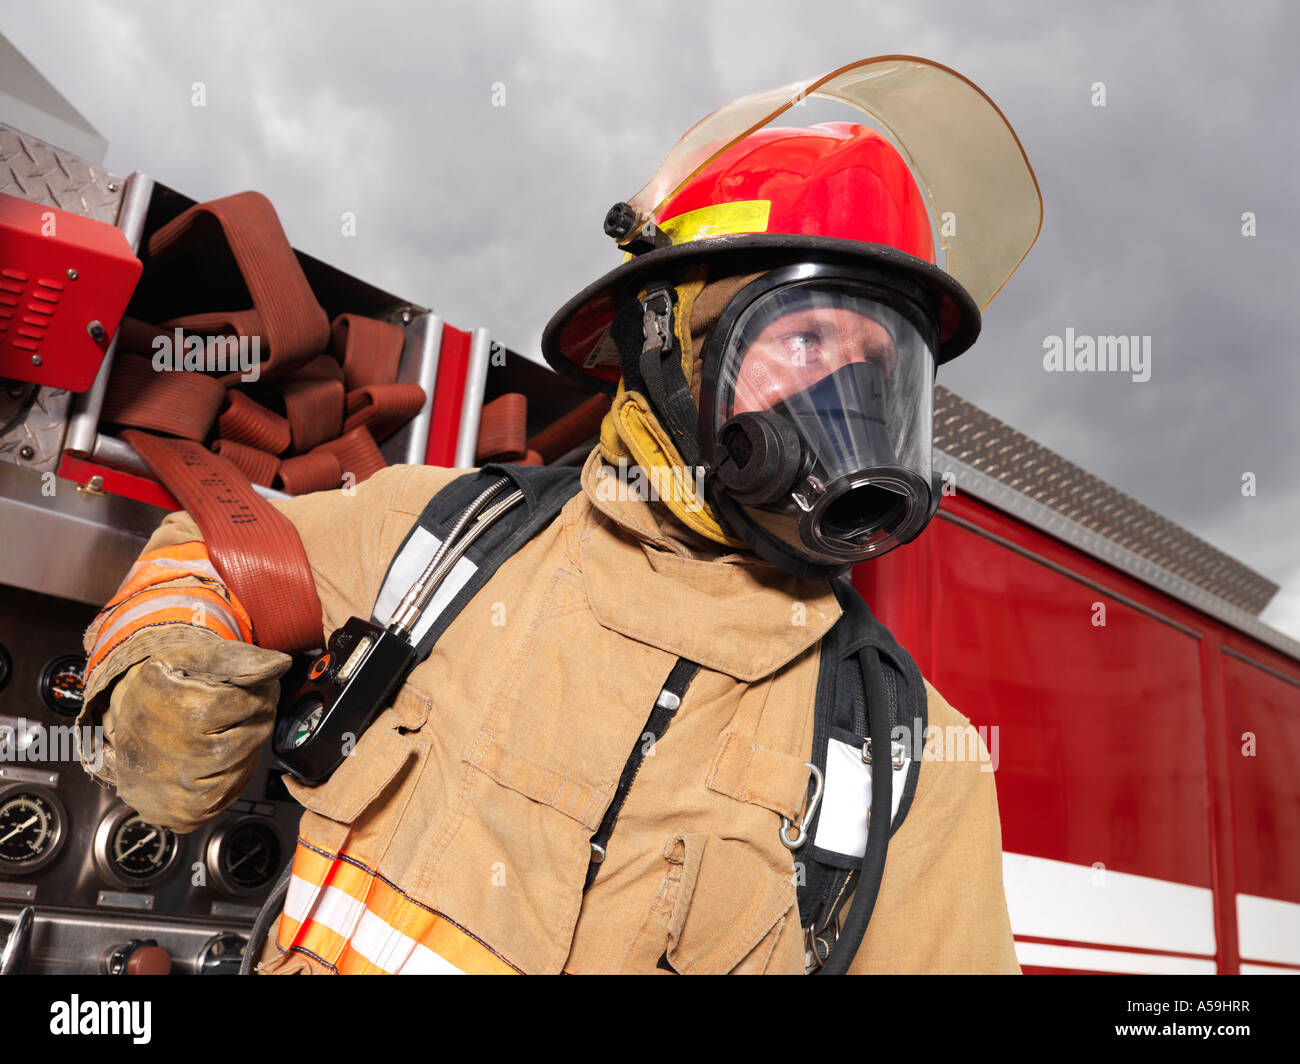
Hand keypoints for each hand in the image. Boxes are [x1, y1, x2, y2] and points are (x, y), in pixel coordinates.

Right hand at [101, 633, 291, 832]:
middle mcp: (170, 754)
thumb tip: (281, 665)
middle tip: (250, 708)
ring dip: (249, 745)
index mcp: (168, 707)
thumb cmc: (162, 691)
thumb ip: (237, 658)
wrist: (123, 733)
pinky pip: (231, 792)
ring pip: (243, 765)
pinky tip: (220, 755)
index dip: (257, 693)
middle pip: (248, 737)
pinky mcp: (184, 813)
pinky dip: (235, 772)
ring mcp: (177, 790)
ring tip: (231, 729)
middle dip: (259, 718)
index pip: (244, 703)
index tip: (254, 688)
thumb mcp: (189, 659)